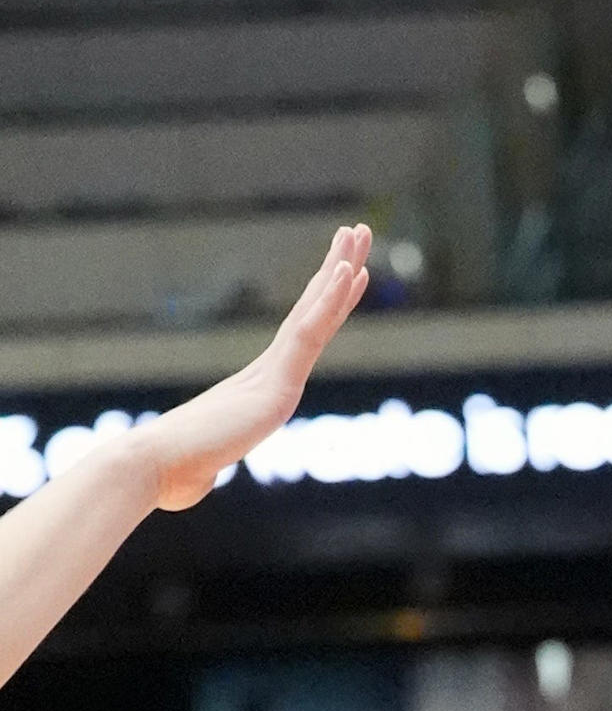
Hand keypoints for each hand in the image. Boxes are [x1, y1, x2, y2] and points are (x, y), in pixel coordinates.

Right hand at [147, 227, 370, 509]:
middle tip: (355, 230)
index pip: (301, 336)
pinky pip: (309, 334)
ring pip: (315, 312)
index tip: (342, 270)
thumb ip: (209, 467)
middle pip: (311, 310)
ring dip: (341, 270)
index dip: (322, 302)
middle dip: (337, 269)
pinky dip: (330, 302)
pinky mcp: (276, 382)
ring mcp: (272, 372)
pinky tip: (349, 272)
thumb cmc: (173, 473)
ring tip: (359, 231)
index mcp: (257, 388)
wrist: (153, 466)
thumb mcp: (204, 468)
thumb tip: (197, 480)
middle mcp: (266, 371)